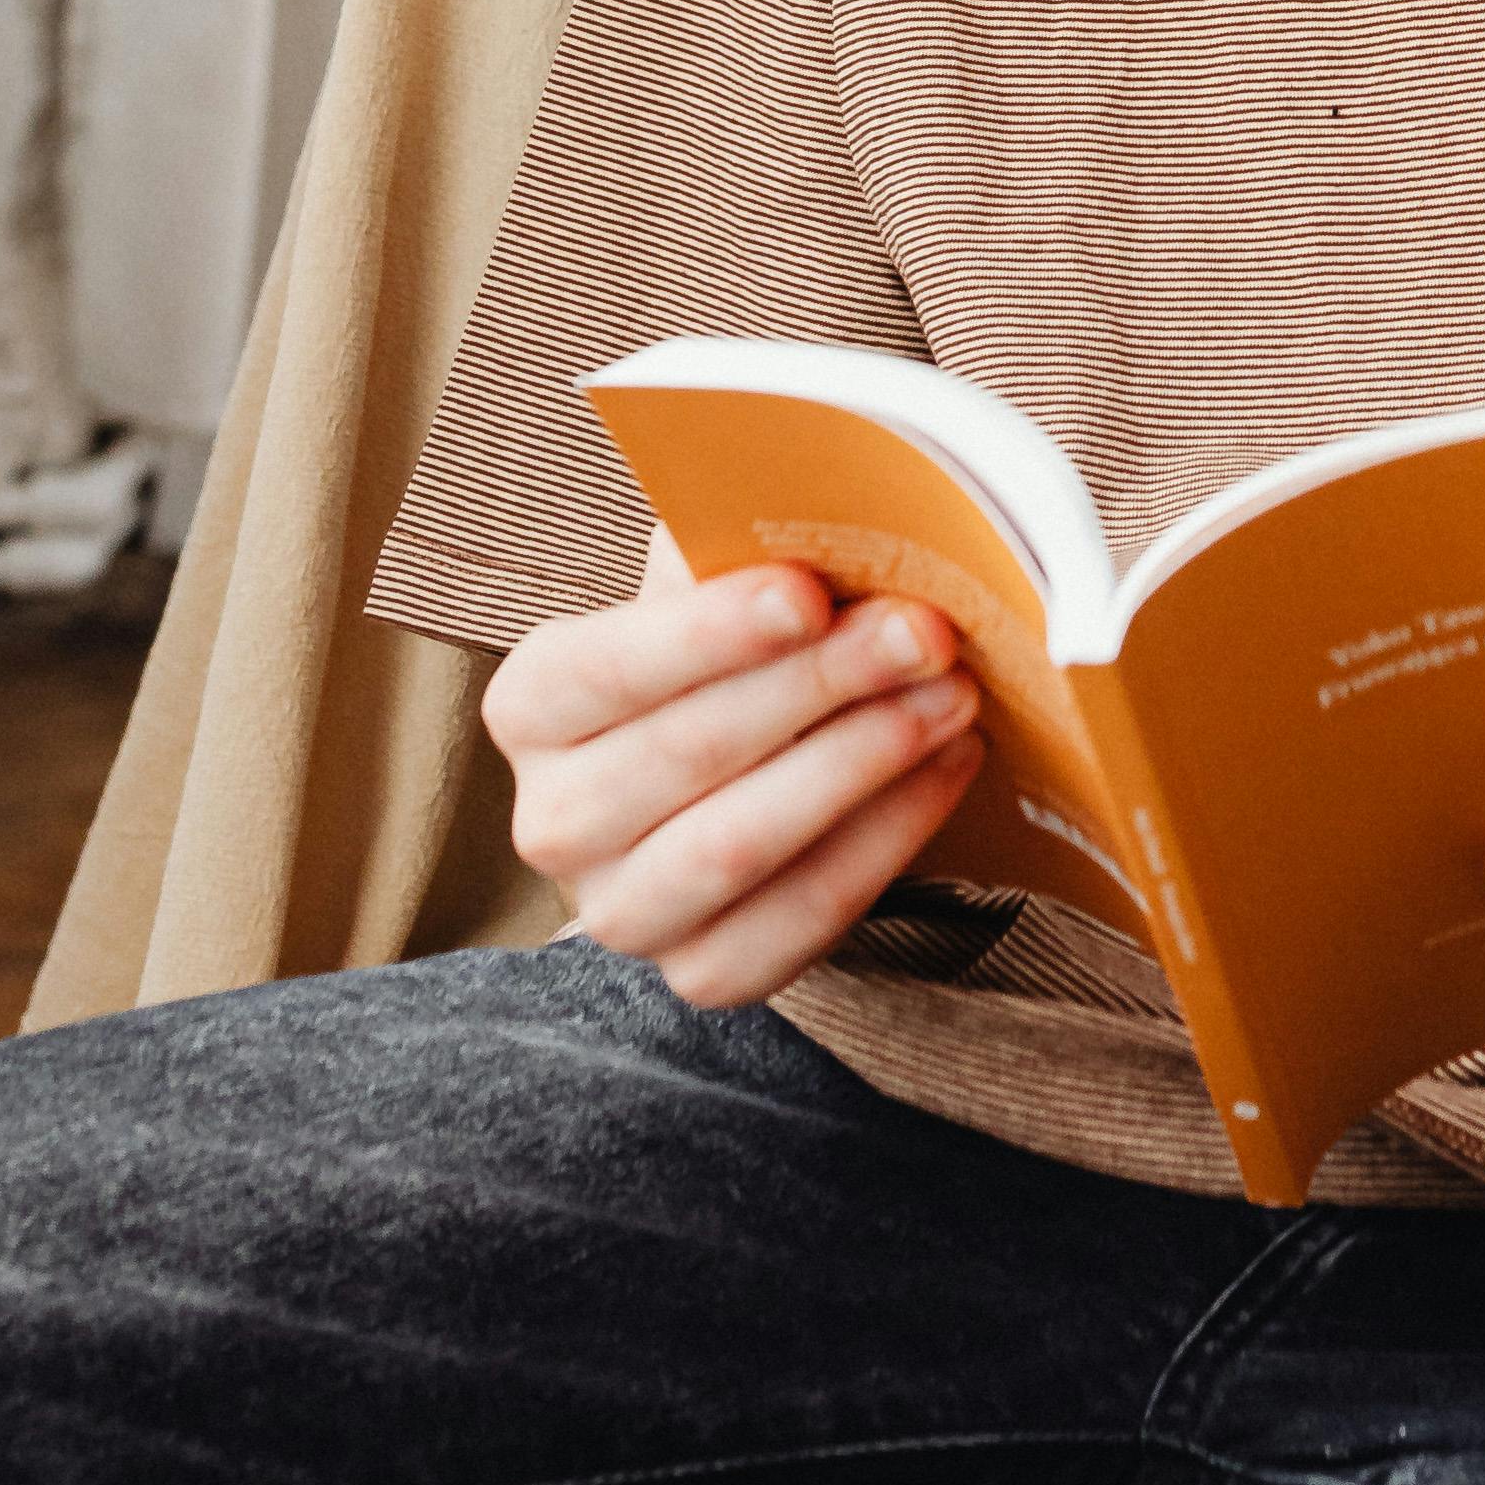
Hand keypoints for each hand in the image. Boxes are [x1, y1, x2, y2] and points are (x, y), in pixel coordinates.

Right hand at [483, 531, 980, 1006]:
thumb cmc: (719, 661)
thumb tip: (811, 509)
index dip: (709, 631)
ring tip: (951, 697)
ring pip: (741, 844)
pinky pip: (802, 915)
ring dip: (861, 763)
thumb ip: (730, 549)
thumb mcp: (706, 588)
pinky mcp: (702, 974)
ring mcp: (621, 913)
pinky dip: (887, 839)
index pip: (609, 668)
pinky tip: (946, 767)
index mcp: (532, 705)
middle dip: (821, 685)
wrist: (726, 785)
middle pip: (689, 752)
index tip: (809, 591)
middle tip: (926, 632)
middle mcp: (553, 821)